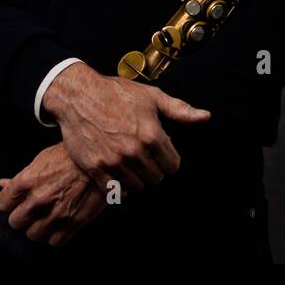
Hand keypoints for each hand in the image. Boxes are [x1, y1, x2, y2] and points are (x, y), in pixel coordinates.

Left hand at [0, 143, 107, 245]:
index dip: (9, 203)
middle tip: (30, 210)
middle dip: (21, 216)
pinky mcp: (73, 223)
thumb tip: (4, 184)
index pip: (3, 204)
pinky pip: (54, 241)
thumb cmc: (72, 157)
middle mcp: (39, 199)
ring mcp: (56, 213)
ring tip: (45, 217)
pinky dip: (55, 235)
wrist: (101, 160)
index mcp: (27, 181)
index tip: (15, 202)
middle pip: (15, 222)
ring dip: (37, 228)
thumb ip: (21, 176)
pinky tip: (58, 224)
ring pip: (33, 235)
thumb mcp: (42, 159)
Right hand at [41, 63, 211, 194]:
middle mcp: (134, 150)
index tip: (161, 155)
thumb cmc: (116, 93)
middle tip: (145, 159)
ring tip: (131, 165)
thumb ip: (179, 110)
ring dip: (137, 178)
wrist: (79, 96)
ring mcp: (114, 161)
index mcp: (152, 134)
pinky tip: (117, 173)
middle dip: (154, 169)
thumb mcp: (152, 96)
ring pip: (137, 186)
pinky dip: (119, 186)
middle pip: (156, 178)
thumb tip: (205, 117)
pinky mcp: (96, 168)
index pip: (173, 165)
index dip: (169, 160)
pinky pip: (115, 191)